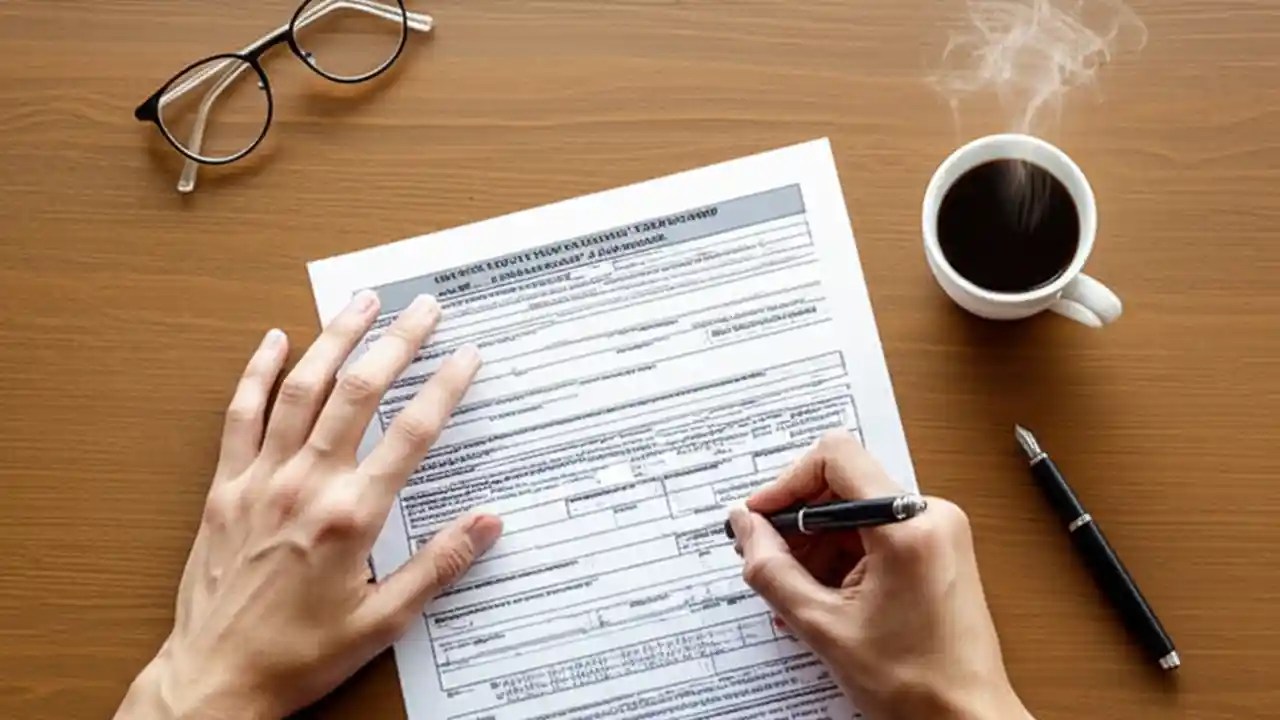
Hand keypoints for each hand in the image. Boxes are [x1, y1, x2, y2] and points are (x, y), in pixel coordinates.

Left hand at [115, 291, 501, 719]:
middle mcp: (306, 485)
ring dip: (334, 339)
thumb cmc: (298, 656)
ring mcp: (261, 479)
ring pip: (302, 389)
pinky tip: (275, 341)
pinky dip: (258, 372)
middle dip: (396, 342)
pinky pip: (241, 414)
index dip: (444, 387)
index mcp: (351, 517)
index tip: (467, 355)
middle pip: (359, 393)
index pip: (411, 434)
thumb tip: (488, 524)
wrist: (214, 679)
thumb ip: (438, 566)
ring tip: (361, 304)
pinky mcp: (226, 487)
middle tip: (423, 307)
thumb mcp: (383, 622)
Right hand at [727, 431, 1031, 719]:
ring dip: (816, 545)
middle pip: (843, 485)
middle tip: (766, 558)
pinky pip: (875, 534)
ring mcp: (938, 532)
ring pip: (855, 512)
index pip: (836, 458)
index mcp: (909, 526)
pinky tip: (819, 596)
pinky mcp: (937, 550)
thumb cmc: (915, 684)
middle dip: (797, 522)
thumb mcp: (822, 626)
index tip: (760, 516)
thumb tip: (744, 526)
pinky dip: (842, 557)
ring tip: (792, 592)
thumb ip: (772, 569)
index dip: (787, 483)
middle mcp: (931, 516)